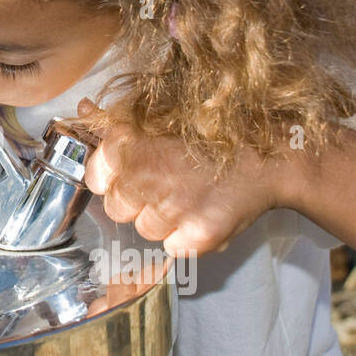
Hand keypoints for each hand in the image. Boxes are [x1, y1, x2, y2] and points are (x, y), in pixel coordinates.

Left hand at [77, 99, 285, 255]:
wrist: (272, 153)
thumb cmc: (214, 131)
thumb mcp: (160, 114)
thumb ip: (114, 118)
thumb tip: (83, 108)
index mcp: (129, 145)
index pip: (95, 176)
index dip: (114, 176)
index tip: (133, 171)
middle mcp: (144, 177)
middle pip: (116, 207)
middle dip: (136, 199)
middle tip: (166, 182)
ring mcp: (171, 209)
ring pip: (144, 229)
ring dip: (161, 219)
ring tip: (189, 195)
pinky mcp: (197, 236)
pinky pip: (173, 248)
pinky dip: (186, 237)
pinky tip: (202, 213)